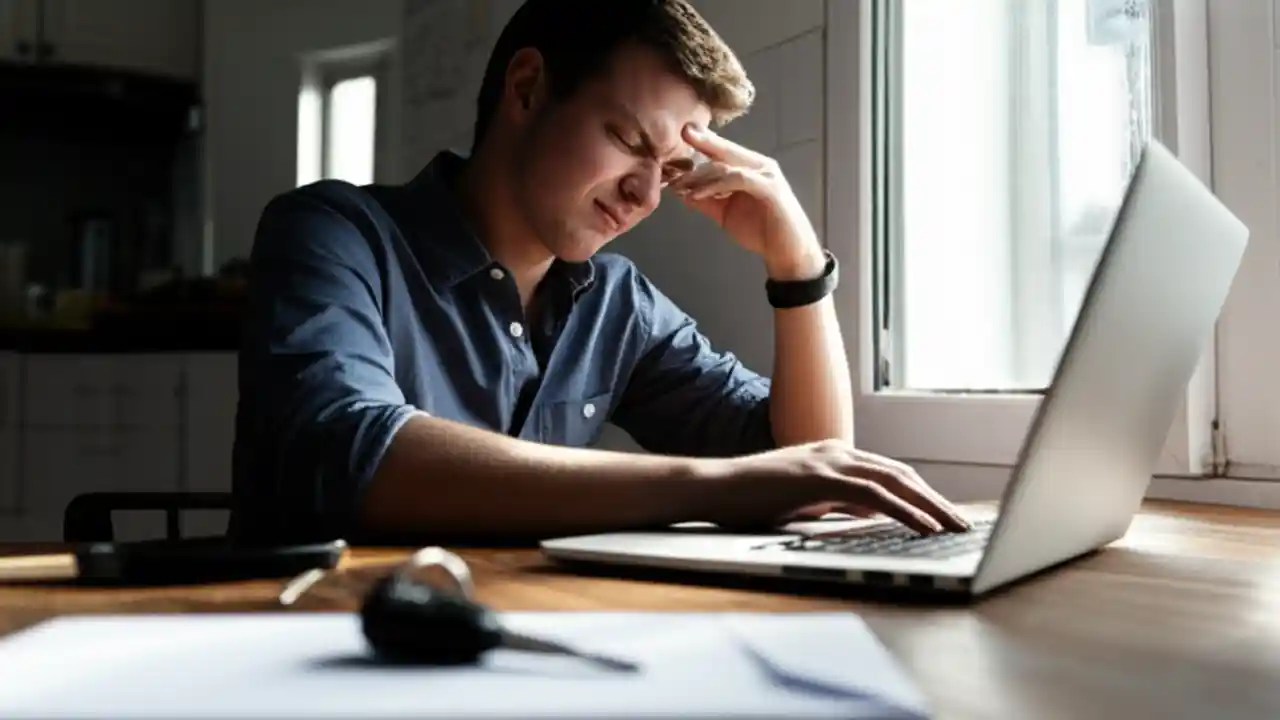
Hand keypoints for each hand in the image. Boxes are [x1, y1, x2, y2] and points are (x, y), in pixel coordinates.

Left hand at [668, 125, 824, 279]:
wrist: (788, 252)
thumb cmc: (761, 231)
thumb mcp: (725, 213)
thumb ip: (707, 200)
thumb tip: (681, 192)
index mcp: (750, 167)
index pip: (722, 151)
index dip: (701, 143)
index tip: (678, 137)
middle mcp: (759, 165)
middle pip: (724, 150)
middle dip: (699, 147)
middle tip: (672, 154)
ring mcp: (766, 175)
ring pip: (727, 165)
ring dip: (699, 176)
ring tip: (679, 187)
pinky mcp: (769, 187)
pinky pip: (737, 179)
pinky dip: (714, 186)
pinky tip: (696, 195)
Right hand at [697, 439, 970, 533]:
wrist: (713, 488)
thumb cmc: (748, 499)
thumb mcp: (800, 500)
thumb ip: (832, 502)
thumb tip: (864, 515)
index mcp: (832, 455)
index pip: (889, 473)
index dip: (920, 494)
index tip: (943, 515)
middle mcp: (836, 451)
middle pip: (900, 474)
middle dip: (935, 500)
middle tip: (962, 524)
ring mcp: (828, 461)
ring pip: (894, 482)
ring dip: (930, 507)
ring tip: (954, 528)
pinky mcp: (820, 478)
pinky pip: (873, 496)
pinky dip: (904, 511)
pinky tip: (924, 528)